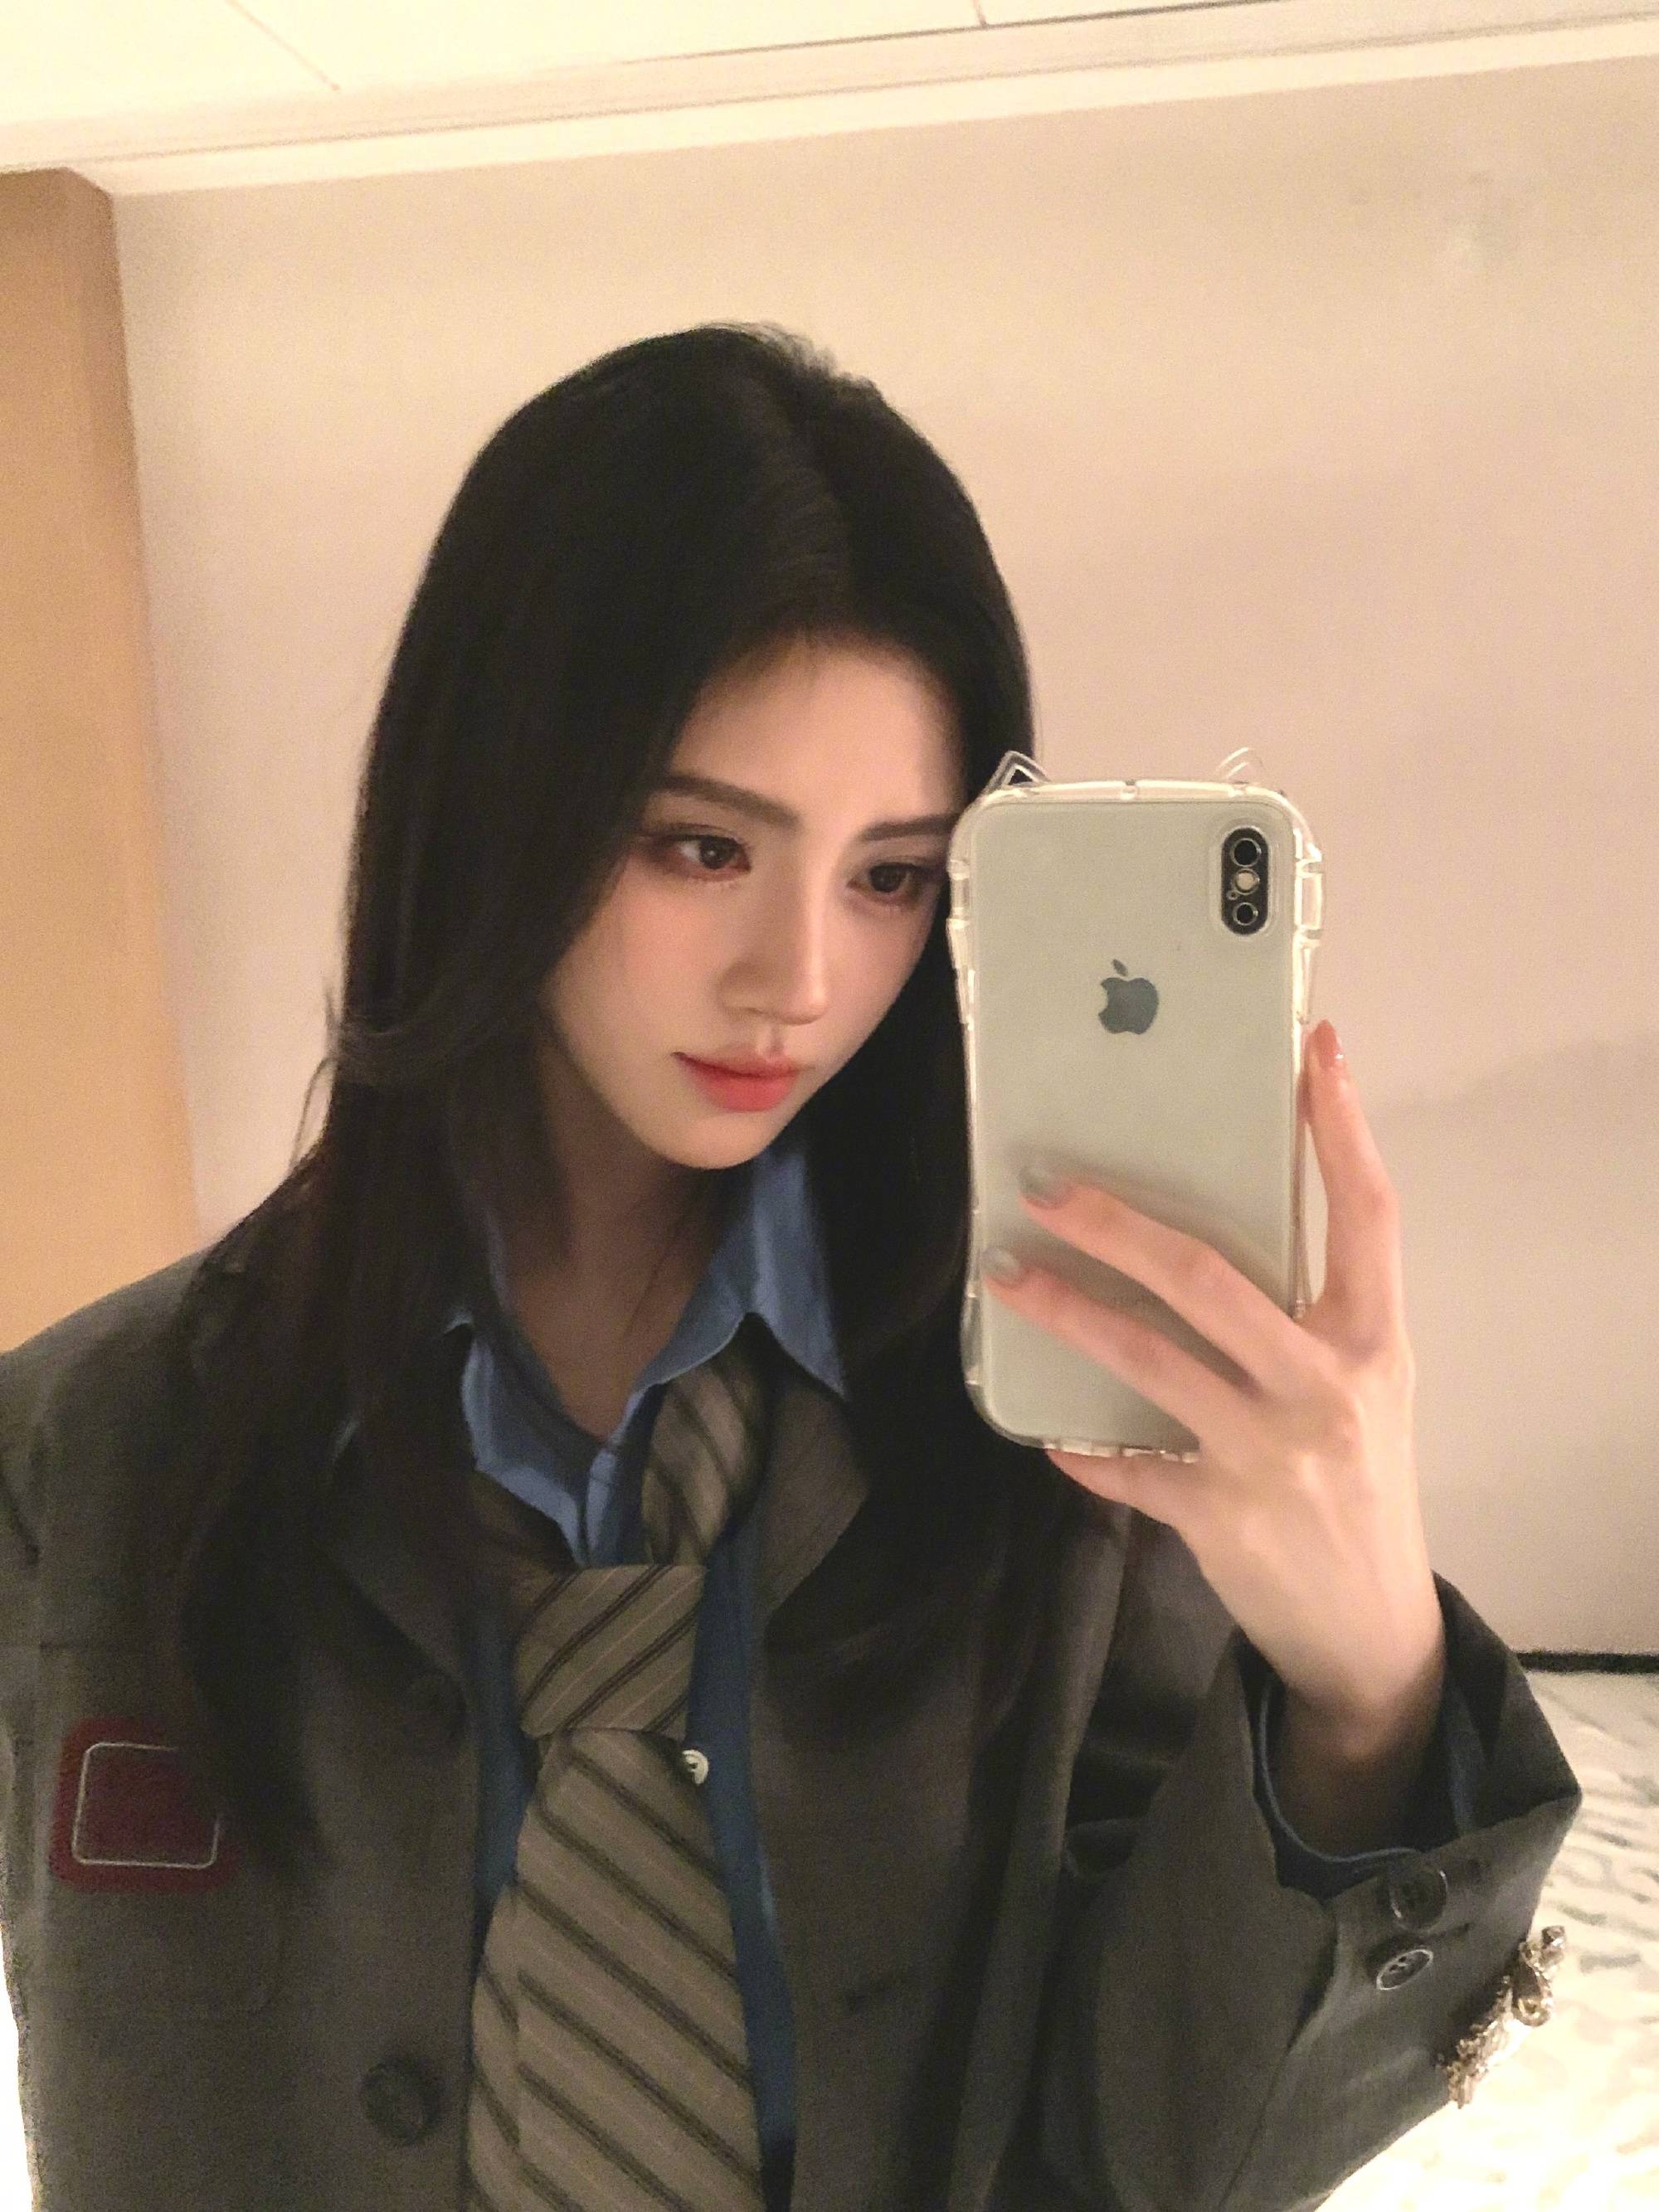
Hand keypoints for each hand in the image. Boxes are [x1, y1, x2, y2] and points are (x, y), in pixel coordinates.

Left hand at [980, 1019, 1445, 1744]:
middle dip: (1119, 1224)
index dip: (1343, 1128)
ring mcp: (1272, 1453)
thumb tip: (1214, 1226)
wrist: (1372, 1627)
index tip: (1314, 1051)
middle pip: (1212, 1277)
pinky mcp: (1221, 1516)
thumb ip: (1310, 1315)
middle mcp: (1328, 1386)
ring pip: (1150, 1360)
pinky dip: (1082, 1448)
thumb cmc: (1358, 1478)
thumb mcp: (1363, 1386)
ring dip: (1067, 1311)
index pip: (1367, 1213)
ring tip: (1005, 1277)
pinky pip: (1126, 1466)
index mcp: (1374, 1340)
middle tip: (1046, 1185)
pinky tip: (1049, 1431)